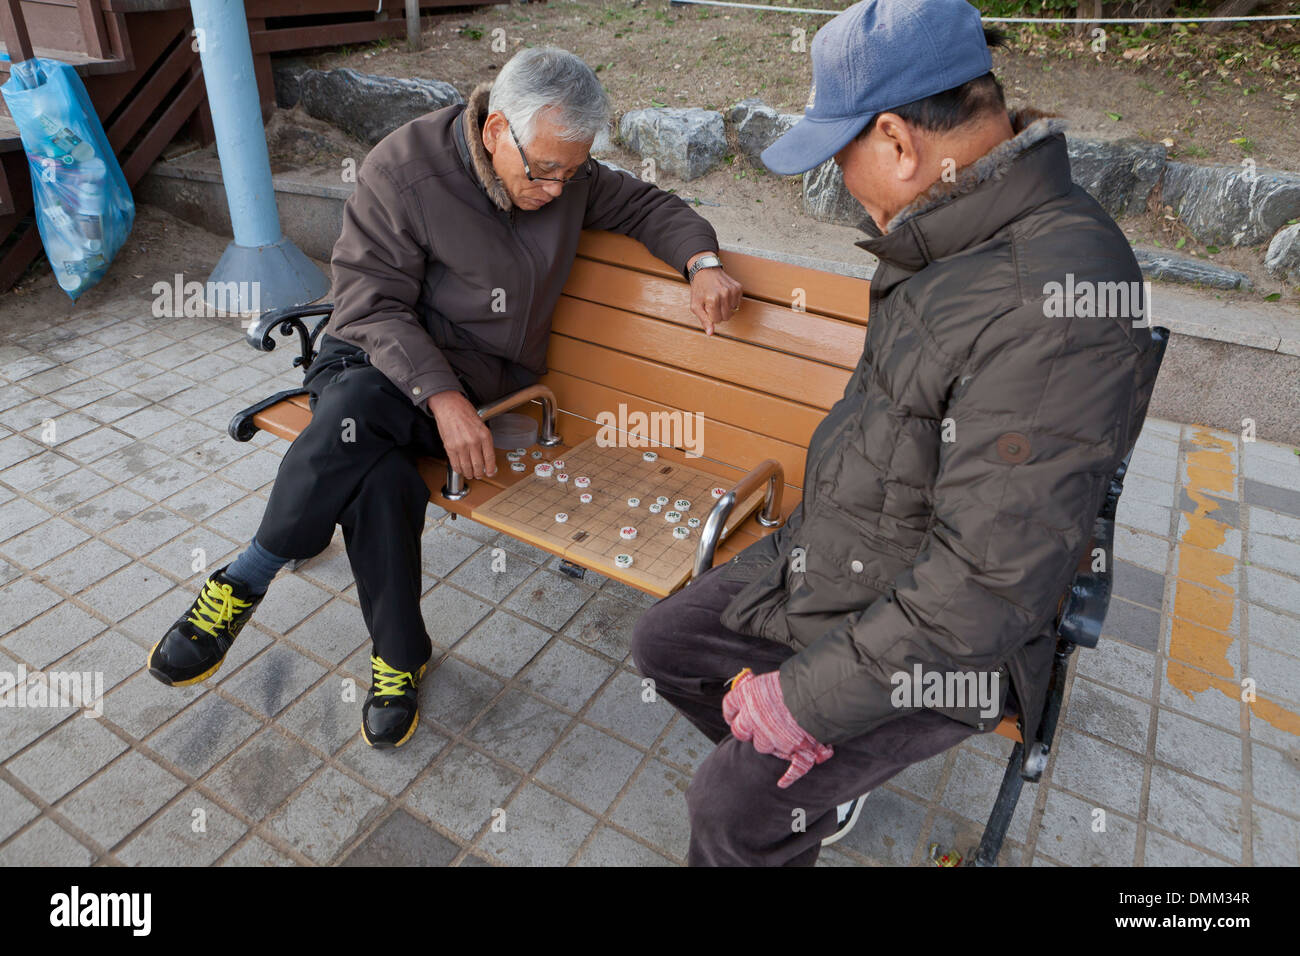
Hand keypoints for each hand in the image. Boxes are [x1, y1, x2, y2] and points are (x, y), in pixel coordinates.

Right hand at [428, 390, 496, 479]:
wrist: (449, 405)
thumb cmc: (465, 412)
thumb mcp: (481, 425)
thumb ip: (484, 440)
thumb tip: (486, 456)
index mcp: (484, 435)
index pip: (490, 458)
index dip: (490, 468)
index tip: (490, 472)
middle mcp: (474, 441)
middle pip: (478, 465)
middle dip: (479, 473)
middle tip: (479, 475)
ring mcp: (461, 445)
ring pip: (467, 467)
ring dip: (469, 473)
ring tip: (470, 474)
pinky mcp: (450, 447)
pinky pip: (455, 463)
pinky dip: (458, 469)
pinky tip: (460, 470)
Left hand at [687, 255, 742, 335]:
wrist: (705, 270)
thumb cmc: (699, 289)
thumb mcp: (696, 305)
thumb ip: (704, 320)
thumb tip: (711, 333)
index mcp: (712, 299)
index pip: (717, 321)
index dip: (711, 316)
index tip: (707, 308)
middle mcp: (724, 294)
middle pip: (726, 317)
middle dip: (719, 314)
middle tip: (712, 304)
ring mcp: (733, 290)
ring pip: (733, 311)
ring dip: (725, 308)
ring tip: (718, 299)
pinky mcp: (738, 288)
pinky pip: (737, 303)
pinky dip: (731, 302)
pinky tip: (724, 295)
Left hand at [722, 668, 832, 787]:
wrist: (817, 689)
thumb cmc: (795, 678)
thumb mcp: (769, 676)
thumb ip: (759, 686)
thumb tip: (754, 686)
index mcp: (747, 696)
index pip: (729, 706)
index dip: (731, 711)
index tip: (733, 713)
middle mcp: (754, 719)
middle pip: (741, 731)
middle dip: (748, 730)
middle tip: (756, 726)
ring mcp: (772, 737)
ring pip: (764, 746)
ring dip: (771, 742)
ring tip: (784, 731)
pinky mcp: (793, 748)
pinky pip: (791, 767)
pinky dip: (789, 776)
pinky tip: (783, 782)